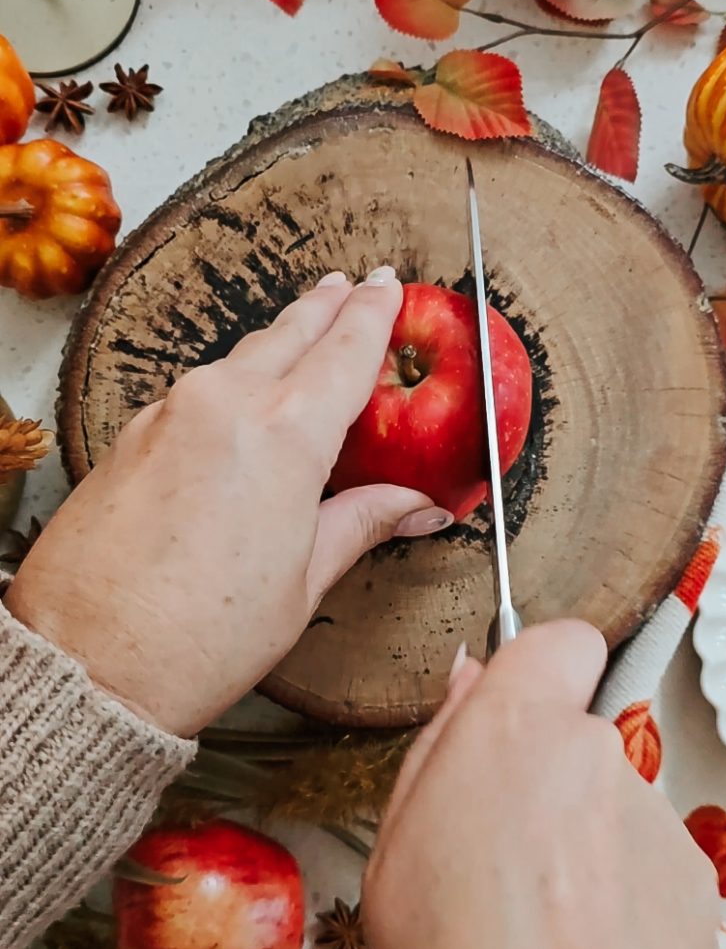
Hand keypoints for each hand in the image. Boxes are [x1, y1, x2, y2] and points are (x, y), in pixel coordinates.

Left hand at [5, 268, 451, 736]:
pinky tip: (242, 403)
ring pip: (238, 358)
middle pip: (289, 333)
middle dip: (325, 306)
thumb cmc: (196, 637)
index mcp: (283, 436)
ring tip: (304, 333)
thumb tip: (418, 506)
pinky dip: (230, 384)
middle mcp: (222, 404)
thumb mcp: (304, 581)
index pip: (345, 351)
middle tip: (351, 285)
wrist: (84, 662)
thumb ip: (363, 521)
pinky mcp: (131, 435)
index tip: (387, 286)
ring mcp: (168, 414)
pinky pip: (196, 391)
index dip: (374, 312)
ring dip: (277, 342)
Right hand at [363, 621, 719, 948]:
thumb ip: (440, 745)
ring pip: (608, 802)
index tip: (515, 714)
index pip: (560, 640)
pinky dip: (619, 890)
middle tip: (498, 856)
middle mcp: (596, 755)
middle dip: (543, 776)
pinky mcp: (692, 879)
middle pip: (575, 735)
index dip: (537, 671)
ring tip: (539, 923)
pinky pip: (644, 858)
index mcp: (515, 731)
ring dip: (581, 841)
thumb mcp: (394, 849)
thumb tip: (471, 682)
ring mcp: (654, 818)